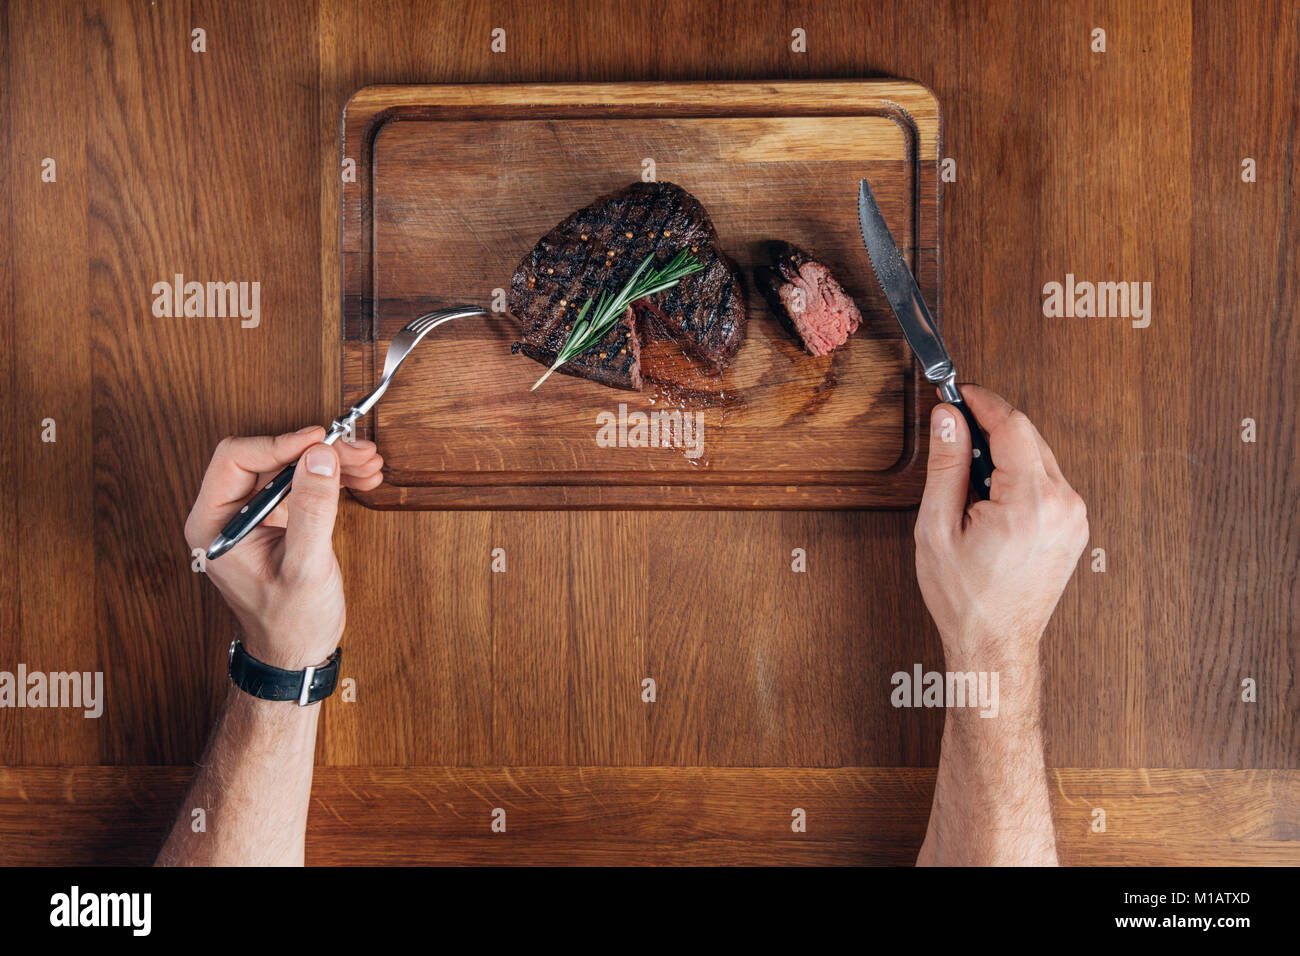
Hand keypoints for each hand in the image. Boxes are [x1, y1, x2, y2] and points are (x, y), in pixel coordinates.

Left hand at [183, 427, 383, 668]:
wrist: (295, 654)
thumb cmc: (288, 622)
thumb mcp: (305, 565)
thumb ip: (312, 509)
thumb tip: (320, 457)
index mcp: (214, 524)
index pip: (237, 458)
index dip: (281, 443)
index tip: (321, 442)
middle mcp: (227, 515)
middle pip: (268, 458)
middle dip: (316, 452)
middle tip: (356, 452)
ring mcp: (252, 517)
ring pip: (288, 467)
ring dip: (330, 462)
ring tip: (368, 463)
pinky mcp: (276, 521)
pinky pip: (300, 485)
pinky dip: (331, 479)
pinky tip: (360, 478)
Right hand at [914, 385, 1088, 666]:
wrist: (996, 643)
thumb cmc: (965, 597)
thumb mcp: (938, 528)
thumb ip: (946, 466)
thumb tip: (948, 419)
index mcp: (1031, 503)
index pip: (1013, 426)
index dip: (984, 402)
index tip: (960, 392)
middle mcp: (1063, 505)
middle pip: (1029, 437)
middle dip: (991, 427)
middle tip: (955, 429)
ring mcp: (1075, 517)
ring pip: (1041, 458)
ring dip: (1006, 452)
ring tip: (969, 478)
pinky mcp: (1075, 527)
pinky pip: (1049, 481)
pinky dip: (1021, 475)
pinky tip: (992, 497)